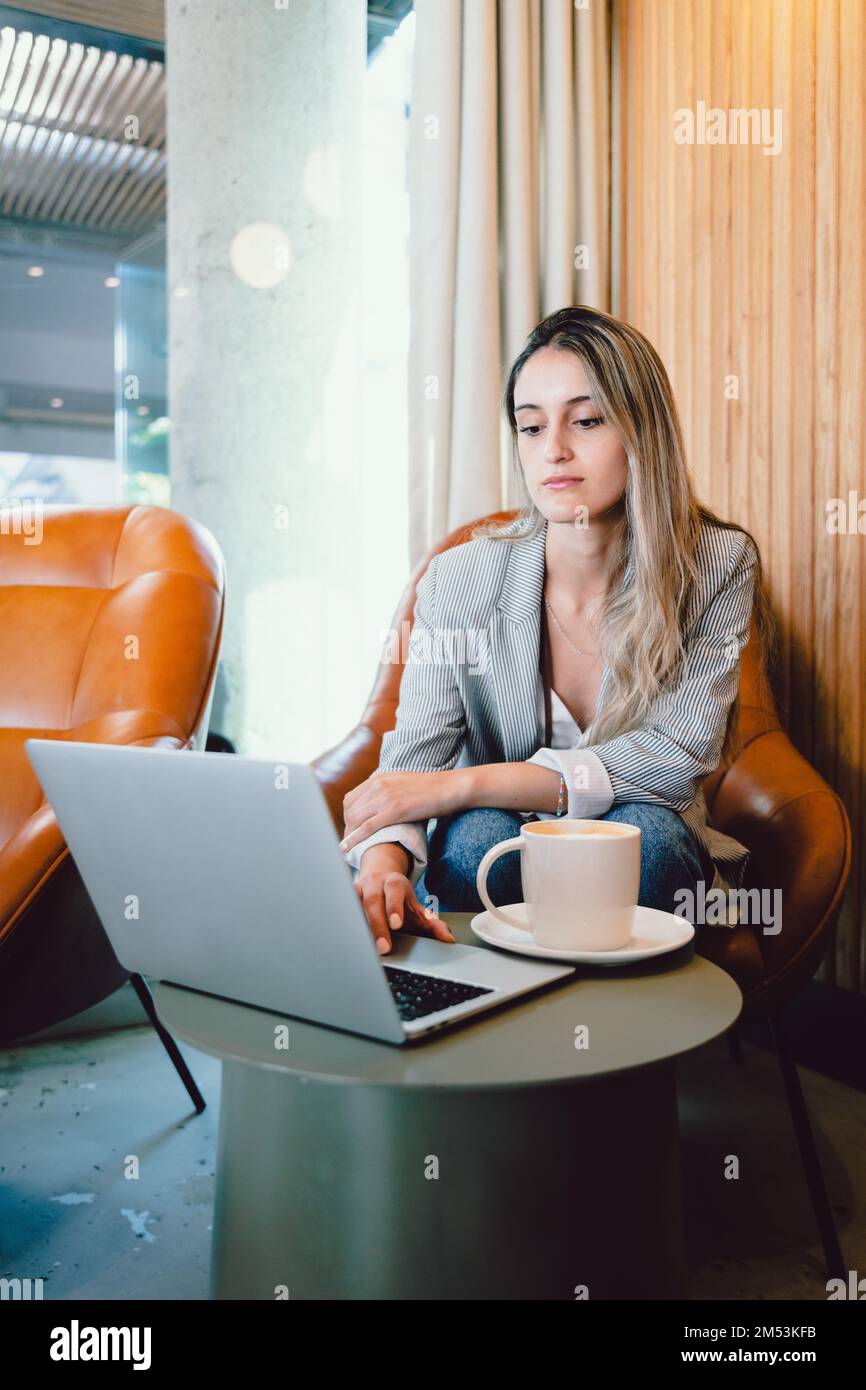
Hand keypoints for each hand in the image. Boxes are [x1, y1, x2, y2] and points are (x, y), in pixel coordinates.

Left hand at [340, 768, 468, 854]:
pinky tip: (346, 848)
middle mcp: (377, 785)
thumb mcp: (403, 782)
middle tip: (350, 840)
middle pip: (349, 809)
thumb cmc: (431, 789)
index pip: (351, 798)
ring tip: (349, 847)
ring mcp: (384, 797)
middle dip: (346, 826)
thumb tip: (380, 803)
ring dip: (349, 835)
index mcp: (379, 778)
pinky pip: (366, 827)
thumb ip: (388, 790)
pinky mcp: (393, 811)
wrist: (449, 788)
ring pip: (354, 818)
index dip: (347, 815)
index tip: (350, 828)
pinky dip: (353, 839)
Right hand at [353, 857, 454, 955]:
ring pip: (353, 904)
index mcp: (394, 883)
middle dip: (377, 925)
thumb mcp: (416, 910)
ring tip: (362, 946)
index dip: (394, 906)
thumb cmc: (398, 901)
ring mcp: (357, 889)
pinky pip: (342, 910)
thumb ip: (433, 924)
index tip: (396, 924)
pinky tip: (346, 939)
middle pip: (372, 901)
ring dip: (357, 925)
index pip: (394, 891)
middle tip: (384, 947)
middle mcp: (374, 883)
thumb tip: (448, 939)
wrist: (378, 881)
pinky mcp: (344, 898)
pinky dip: (343, 923)